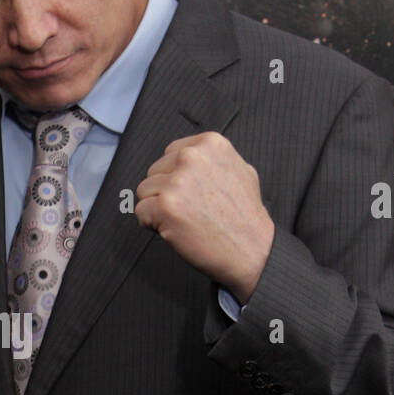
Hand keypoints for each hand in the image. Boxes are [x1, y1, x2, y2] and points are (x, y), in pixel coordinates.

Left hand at [135, 133, 274, 303]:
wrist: (252, 250)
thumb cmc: (245, 217)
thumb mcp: (240, 170)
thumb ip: (212, 160)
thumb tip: (189, 156)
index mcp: (209, 144)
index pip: (170, 154)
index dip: (176, 177)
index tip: (191, 194)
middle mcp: (192, 157)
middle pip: (154, 172)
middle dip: (166, 193)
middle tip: (191, 211)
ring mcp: (177, 181)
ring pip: (144, 192)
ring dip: (158, 209)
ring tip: (185, 220)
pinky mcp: (165, 206)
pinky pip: (140, 212)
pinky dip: (152, 225)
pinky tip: (176, 230)